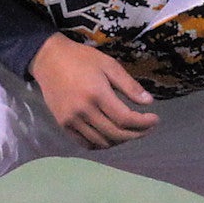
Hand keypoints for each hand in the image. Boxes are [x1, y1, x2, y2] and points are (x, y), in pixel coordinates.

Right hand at [29, 33, 158, 149]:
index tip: (155, 119)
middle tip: (147, 128)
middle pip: (115, 134)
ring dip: (120, 141)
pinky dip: (101, 144)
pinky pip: (85, 143)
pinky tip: (111, 137)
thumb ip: (129, 85)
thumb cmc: (81, 58)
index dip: (143, 123)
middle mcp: (84, 111)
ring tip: (130, 132)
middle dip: (136, 134)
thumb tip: (148, 102)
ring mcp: (71, 120)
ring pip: (102, 142)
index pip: (125, 118)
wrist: (48, 59)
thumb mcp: (109, 65)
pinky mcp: (63, 125)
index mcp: (97, 93)